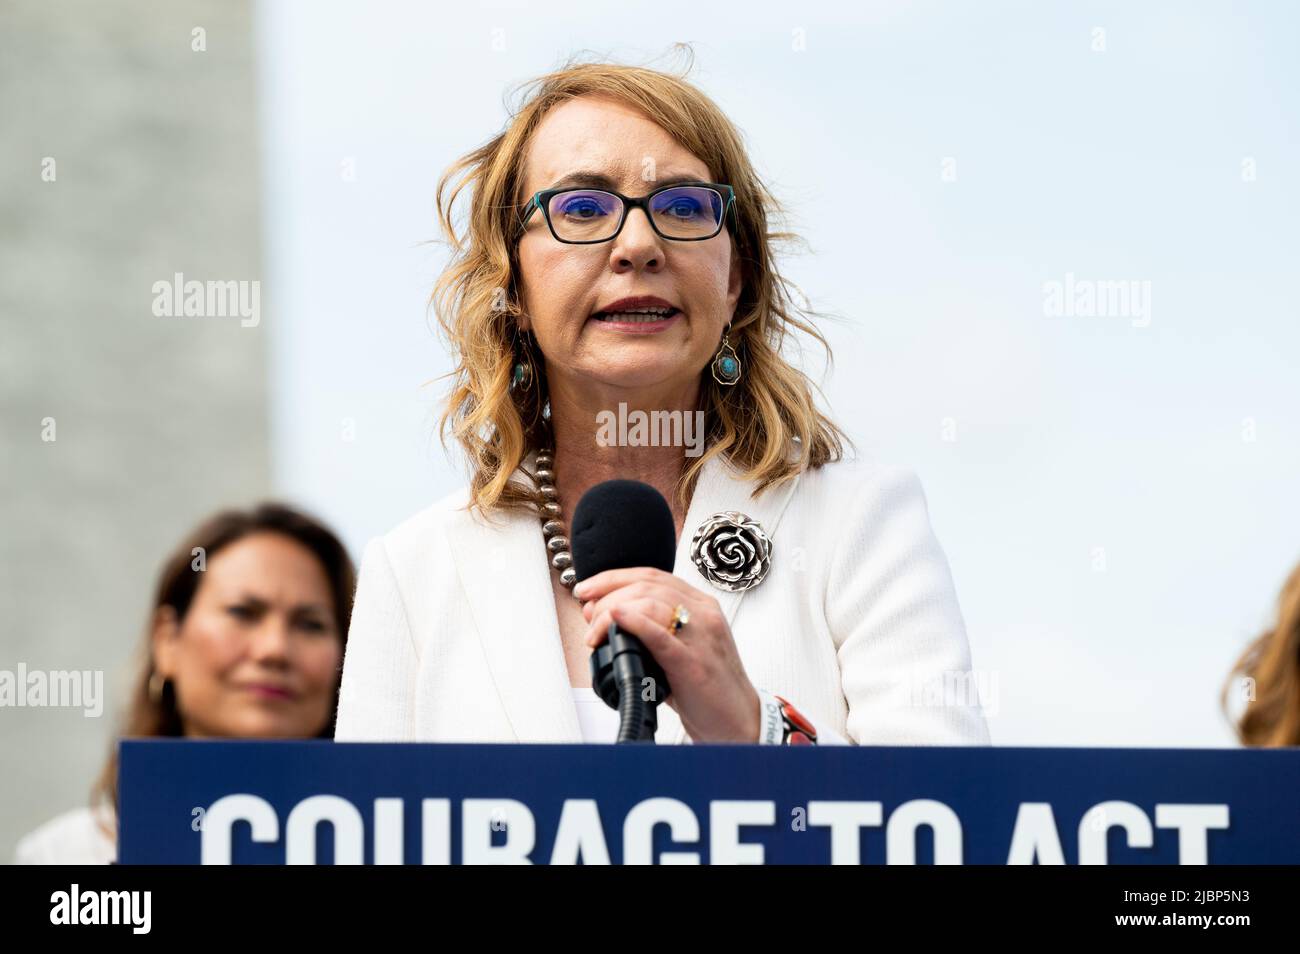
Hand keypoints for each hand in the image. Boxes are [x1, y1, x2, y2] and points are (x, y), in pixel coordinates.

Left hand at [572, 567, 760, 742]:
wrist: (739, 721)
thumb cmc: (708, 688)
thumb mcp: (678, 649)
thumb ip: (647, 632)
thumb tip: (604, 616)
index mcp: (701, 606)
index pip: (653, 576)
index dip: (614, 577)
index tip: (588, 589)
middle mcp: (704, 614)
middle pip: (647, 585)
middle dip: (607, 594)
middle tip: (589, 615)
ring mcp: (701, 636)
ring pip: (651, 603)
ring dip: (612, 612)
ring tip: (595, 632)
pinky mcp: (694, 663)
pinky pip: (661, 635)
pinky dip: (635, 622)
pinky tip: (617, 619)